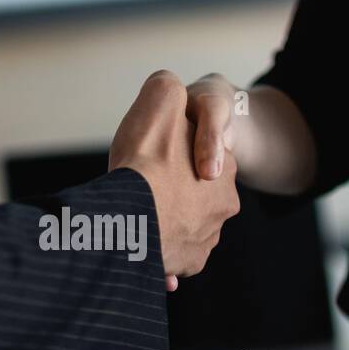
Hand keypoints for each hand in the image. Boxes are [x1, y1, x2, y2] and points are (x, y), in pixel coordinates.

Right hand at [109, 70, 239, 289]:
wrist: (124, 223)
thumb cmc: (144, 161)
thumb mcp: (160, 98)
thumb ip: (167, 87)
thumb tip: (167, 86)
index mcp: (224, 167)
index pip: (199, 152)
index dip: (172, 149)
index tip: (149, 154)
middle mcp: (223, 205)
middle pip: (192, 192)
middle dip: (172, 192)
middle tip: (140, 190)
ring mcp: (207, 238)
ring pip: (184, 226)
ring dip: (165, 224)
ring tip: (137, 222)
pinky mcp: (189, 264)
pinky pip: (175, 256)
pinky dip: (161, 253)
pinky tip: (140, 247)